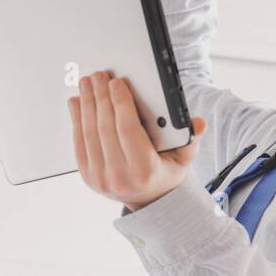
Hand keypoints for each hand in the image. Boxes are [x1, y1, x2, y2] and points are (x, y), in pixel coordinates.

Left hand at [68, 69, 206, 211]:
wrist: (148, 199)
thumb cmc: (166, 172)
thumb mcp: (184, 158)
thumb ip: (191, 139)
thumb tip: (198, 122)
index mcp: (145, 171)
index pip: (128, 130)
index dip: (120, 103)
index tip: (117, 83)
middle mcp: (119, 176)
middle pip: (105, 128)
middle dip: (101, 97)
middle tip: (99, 76)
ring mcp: (99, 178)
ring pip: (89, 133)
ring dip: (87, 104)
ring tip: (87, 83)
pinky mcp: (87, 175)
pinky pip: (79, 142)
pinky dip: (77, 119)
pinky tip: (78, 101)